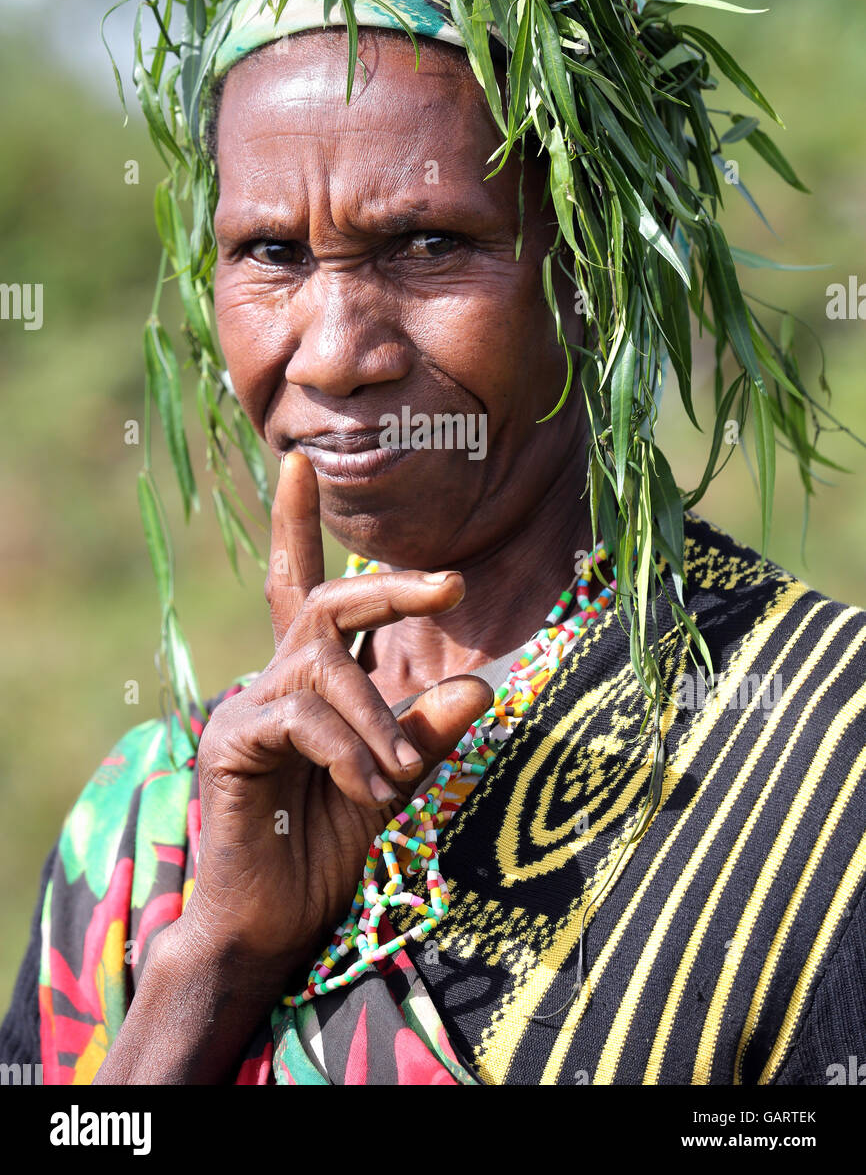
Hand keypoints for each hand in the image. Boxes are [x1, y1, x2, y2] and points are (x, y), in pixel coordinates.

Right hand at [175, 451, 491, 989]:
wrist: (270, 923)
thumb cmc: (327, 848)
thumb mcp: (396, 781)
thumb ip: (430, 734)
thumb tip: (482, 687)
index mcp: (310, 680)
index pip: (305, 587)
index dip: (298, 522)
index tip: (299, 460)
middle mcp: (275, 679)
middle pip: (325, 600)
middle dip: (390, 586)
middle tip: (450, 583)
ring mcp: (248, 707)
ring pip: (324, 663)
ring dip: (378, 715)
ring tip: (399, 774)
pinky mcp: (232, 741)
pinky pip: (303, 717)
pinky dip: (349, 750)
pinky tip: (370, 790)